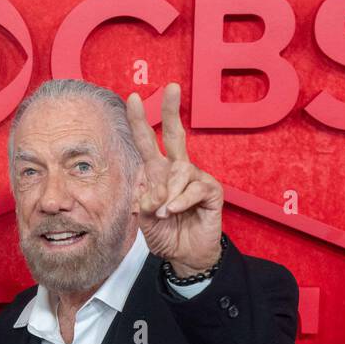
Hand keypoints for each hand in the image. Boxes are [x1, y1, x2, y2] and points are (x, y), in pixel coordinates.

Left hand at [126, 83, 223, 274]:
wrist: (186, 256)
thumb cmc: (166, 234)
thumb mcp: (146, 219)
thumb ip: (146, 202)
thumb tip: (152, 192)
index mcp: (158, 173)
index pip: (148, 143)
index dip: (140, 121)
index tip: (133, 98)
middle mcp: (177, 170)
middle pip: (175, 135)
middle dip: (171, 110)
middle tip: (172, 87)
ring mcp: (196, 179)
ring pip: (180, 172)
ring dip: (169, 194)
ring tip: (164, 214)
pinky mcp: (211, 191)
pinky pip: (194, 188)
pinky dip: (181, 201)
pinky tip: (174, 211)